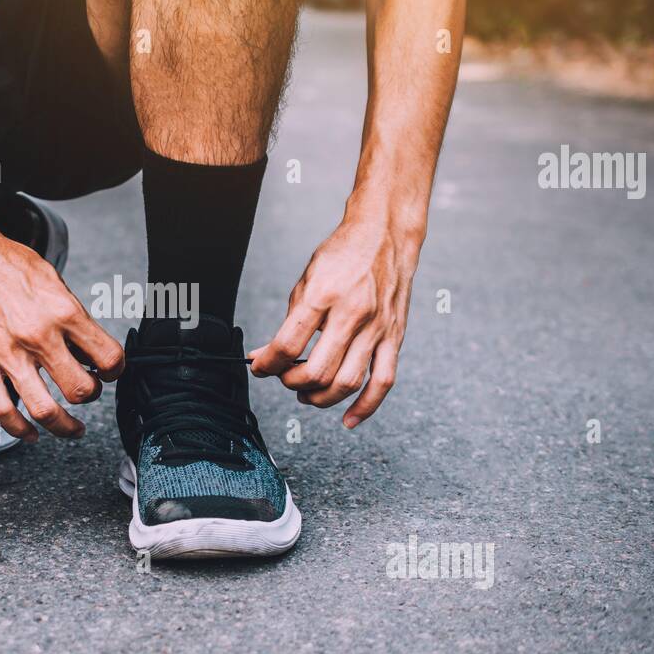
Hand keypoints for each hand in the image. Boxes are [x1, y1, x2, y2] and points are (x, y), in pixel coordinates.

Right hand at [0, 227, 124, 441]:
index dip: (115, 371)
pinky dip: (20, 430)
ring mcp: (7, 355)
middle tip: (87, 391)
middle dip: (91, 395)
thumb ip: (73, 318)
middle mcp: (38, 336)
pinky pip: (2, 411)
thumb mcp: (54, 282)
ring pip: (45, 410)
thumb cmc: (8, 265)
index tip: (108, 373)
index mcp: (64, 312)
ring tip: (71, 428)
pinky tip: (30, 433)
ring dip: (65, 426)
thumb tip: (89, 352)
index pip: (108, 358)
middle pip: (81, 390)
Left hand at [250, 206, 423, 427]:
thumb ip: (290, 320)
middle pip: (317, 371)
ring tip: (306, 395)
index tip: (259, 366)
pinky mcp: (394, 336)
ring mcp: (377, 328)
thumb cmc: (343, 254)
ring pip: (348, 382)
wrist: (385, 234)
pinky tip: (348, 419)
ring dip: (320, 398)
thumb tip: (268, 355)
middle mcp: (353, 314)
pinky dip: (365, 406)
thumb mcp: (307, 279)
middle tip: (283, 377)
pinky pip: (383, 381)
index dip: (267, 363)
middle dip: (291, 383)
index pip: (288, 344)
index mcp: (324, 295)